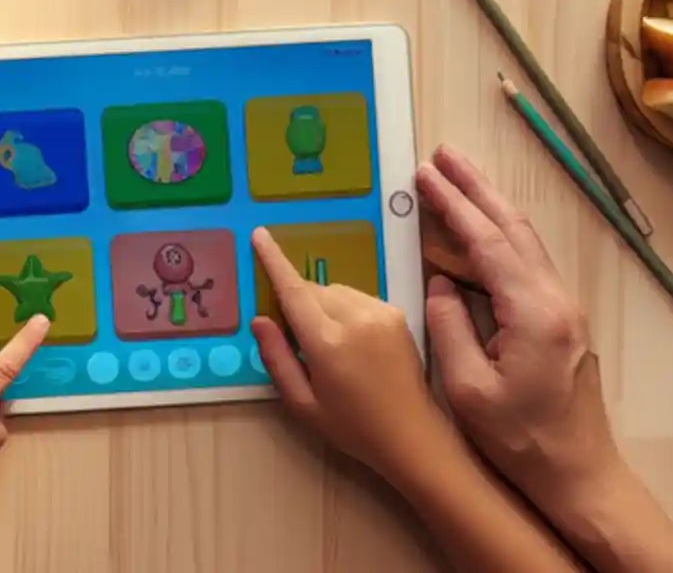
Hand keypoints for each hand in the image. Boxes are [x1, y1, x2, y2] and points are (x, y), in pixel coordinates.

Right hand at [250, 227, 435, 476]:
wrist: (412, 436)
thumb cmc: (351, 428)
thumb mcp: (302, 404)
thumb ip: (276, 359)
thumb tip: (260, 319)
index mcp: (327, 342)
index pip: (293, 290)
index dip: (273, 261)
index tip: (259, 235)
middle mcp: (355, 318)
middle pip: (313, 290)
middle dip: (299, 301)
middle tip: (299, 338)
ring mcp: (380, 312)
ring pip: (336, 290)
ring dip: (323, 304)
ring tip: (331, 345)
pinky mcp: (397, 313)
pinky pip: (359, 297)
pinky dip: (346, 308)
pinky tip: (353, 341)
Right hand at [415, 145, 618, 506]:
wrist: (577, 473)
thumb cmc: (520, 441)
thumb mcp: (468, 390)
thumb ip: (450, 328)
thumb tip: (440, 284)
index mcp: (533, 312)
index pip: (487, 242)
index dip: (453, 205)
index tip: (425, 175)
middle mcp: (555, 299)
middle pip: (512, 227)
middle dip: (475, 187)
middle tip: (443, 154)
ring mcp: (563, 307)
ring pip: (524, 239)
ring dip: (490, 205)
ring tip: (459, 177)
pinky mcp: (561, 320)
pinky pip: (528, 260)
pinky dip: (500, 233)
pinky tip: (483, 227)